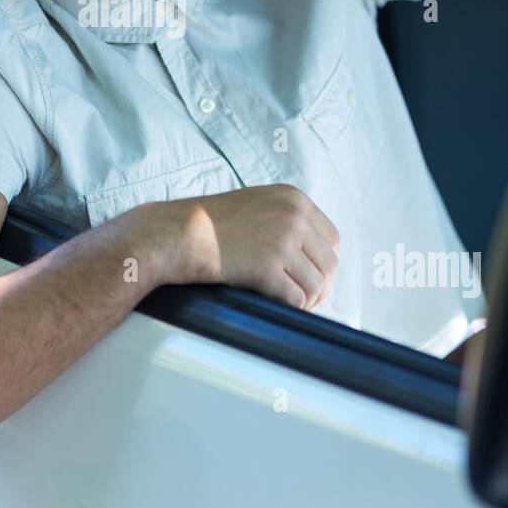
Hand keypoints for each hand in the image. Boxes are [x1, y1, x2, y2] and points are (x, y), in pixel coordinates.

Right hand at [153, 183, 339, 309]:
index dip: (322, 263)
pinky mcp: (269, 268)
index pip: (332, 238)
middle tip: (299, 298)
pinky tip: (272, 304)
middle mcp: (293, 216)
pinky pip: (297, 300)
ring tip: (284, 303)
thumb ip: (284, 221)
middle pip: (330, 264)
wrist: (175, 233)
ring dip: (304, 301)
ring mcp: (282, 241)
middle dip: (318, 286)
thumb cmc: (207, 225)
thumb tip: (311, 259)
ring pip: (316, 286)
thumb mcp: (254, 206)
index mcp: (293, 198)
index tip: (307, 277)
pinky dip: (288, 309)